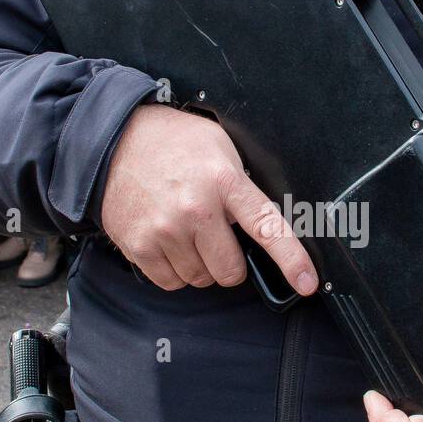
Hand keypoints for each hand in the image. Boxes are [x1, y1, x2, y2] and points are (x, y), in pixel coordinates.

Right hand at [100, 104, 318, 294]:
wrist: (115, 139)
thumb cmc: (172, 143)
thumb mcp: (221, 148)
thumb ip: (242, 186)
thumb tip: (262, 224)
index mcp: (224, 182)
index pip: (267, 227)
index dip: (291, 259)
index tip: (307, 282)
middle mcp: (196, 209)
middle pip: (230, 270)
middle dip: (230, 263)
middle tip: (217, 237)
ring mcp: (165, 230)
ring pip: (200, 279)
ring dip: (200, 264)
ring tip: (186, 232)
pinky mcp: (139, 246)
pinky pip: (171, 282)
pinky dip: (175, 270)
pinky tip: (169, 242)